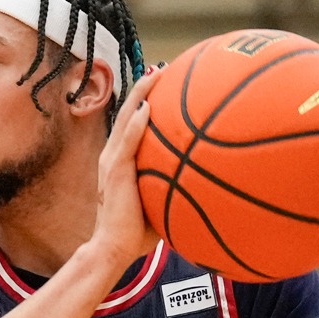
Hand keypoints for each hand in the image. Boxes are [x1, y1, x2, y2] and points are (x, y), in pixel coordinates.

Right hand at [85, 67, 164, 284]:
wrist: (113, 248)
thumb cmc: (136, 232)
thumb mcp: (159, 204)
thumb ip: (175, 188)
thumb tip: (207, 186)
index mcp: (121, 161)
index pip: (133, 124)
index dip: (145, 101)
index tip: (165, 84)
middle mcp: (113, 155)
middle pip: (128, 112)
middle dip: (145, 88)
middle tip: (163, 69)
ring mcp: (111, 161)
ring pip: (125, 119)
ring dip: (140, 95)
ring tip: (156, 74)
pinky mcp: (114, 172)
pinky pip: (126, 142)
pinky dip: (136, 123)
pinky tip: (148, 107)